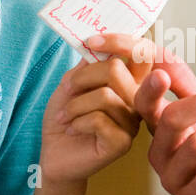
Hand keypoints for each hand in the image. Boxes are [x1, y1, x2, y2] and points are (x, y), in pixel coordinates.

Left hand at [40, 47, 141, 185]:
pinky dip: (77, 121)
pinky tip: (72, 129)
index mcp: (130, 83)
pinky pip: (99, 120)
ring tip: (65, 116)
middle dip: (82, 76)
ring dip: (75, 104)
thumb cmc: (65, 117)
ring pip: (105, 95)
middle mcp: (137, 101)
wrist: (54, 153)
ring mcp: (132, 123)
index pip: (142, 54)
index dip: (122, 41)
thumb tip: (99, 42)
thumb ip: (88, 64)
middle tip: (67, 89)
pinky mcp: (122, 143)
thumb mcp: (71, 83)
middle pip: (117, 69)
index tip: (92, 40)